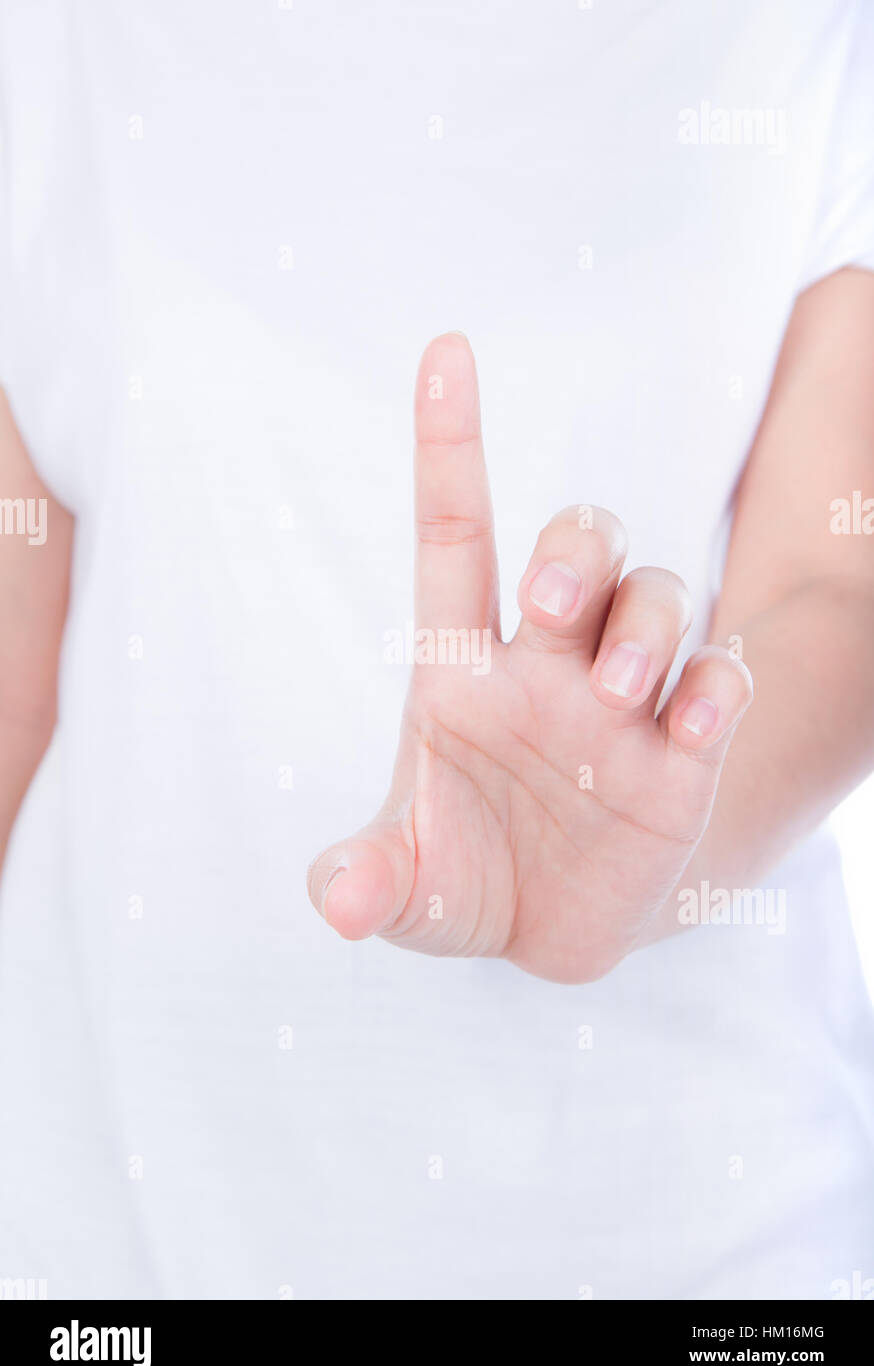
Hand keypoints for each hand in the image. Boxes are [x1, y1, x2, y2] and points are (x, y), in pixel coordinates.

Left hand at [308, 334, 752, 982]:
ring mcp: (625, 699)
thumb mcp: (407, 891)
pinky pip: (720, 682)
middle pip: (575, 546)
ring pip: (655, 594)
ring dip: (646, 620)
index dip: (449, 445)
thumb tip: (338, 899)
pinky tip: (696, 720)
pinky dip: (718, 685)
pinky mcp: (688, 748)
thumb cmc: (464, 879)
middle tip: (550, 605)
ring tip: (626, 685)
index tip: (444, 351)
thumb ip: (368, 882)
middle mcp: (547, 662)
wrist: (550, 931)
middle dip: (573, 550)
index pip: (454, 534)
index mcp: (461, 670)